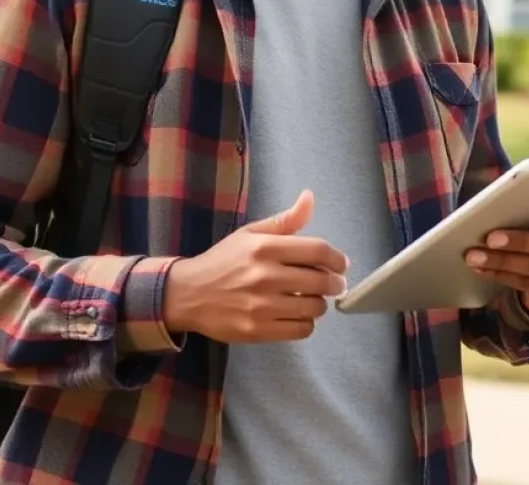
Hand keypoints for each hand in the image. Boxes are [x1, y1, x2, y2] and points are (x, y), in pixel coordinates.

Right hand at [163, 190, 348, 342]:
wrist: (187, 294)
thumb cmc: (224, 260)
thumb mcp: (251, 233)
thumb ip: (285, 220)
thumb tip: (310, 198)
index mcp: (265, 248)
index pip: (317, 251)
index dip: (337, 258)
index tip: (341, 264)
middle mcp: (264, 276)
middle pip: (320, 281)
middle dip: (335, 283)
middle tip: (335, 283)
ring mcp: (260, 306)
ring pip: (313, 308)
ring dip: (321, 303)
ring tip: (313, 298)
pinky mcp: (256, 331)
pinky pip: (300, 330)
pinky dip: (307, 323)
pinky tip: (299, 314)